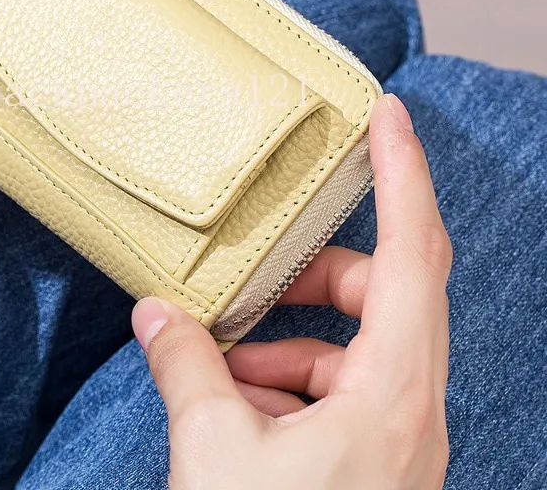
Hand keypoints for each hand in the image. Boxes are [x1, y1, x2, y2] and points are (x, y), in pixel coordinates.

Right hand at [132, 94, 451, 489]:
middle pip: (386, 293)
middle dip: (317, 274)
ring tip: (223, 361)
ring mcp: (397, 437)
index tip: (389, 114)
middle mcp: (410, 408)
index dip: (403, 173)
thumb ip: (186, 368)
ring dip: (289, 339)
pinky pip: (340, 390)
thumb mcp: (215, 453)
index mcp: (393, 392)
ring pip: (358, 346)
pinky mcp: (374, 462)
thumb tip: (155, 314)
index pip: (414, 250)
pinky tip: (234, 403)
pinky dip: (288, 379)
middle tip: (258, 280)